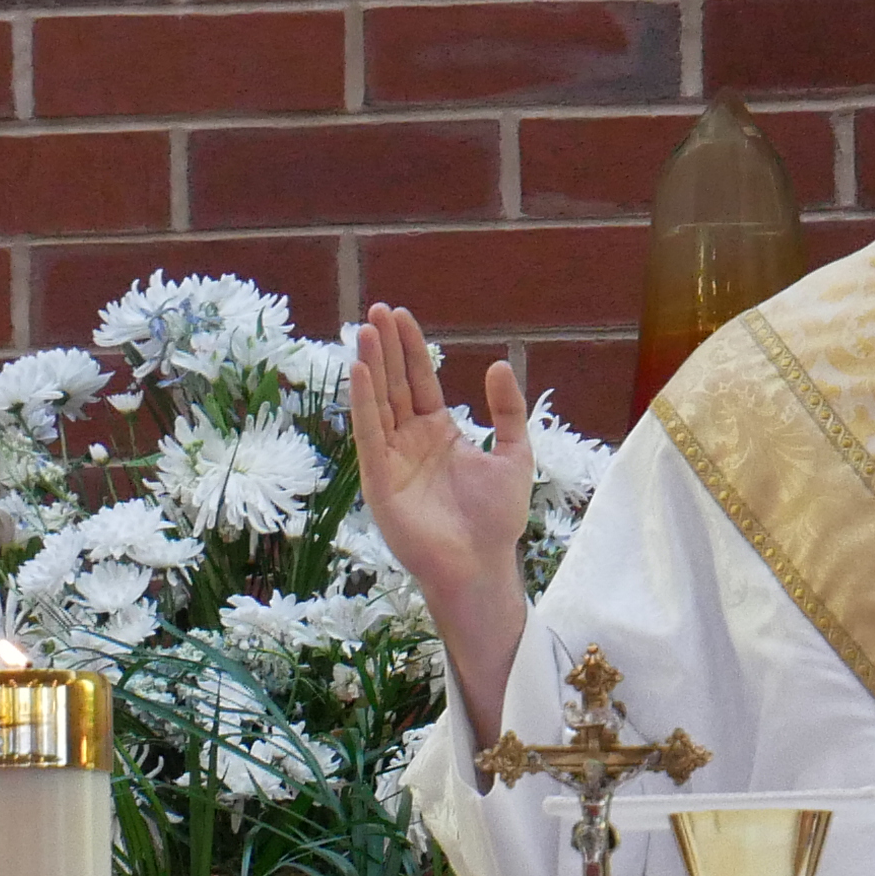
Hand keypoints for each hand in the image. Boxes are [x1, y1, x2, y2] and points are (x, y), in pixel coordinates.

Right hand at [347, 302, 536, 745]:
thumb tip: (496, 363)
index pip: (419, 380)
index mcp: (438, 433)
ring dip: (371, 367)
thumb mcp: (514, 454)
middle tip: (376, 310)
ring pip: (378, 404)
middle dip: (387, 348)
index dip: (411, 348)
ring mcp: (391, 460)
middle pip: (394, 384)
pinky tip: (360, 373)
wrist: (482, 565)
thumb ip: (507, 410)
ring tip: (365, 331)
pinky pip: (368, 435)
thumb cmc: (497, 519)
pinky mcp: (379, 481)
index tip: (401, 315)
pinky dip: (363, 404)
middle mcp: (409, 442)